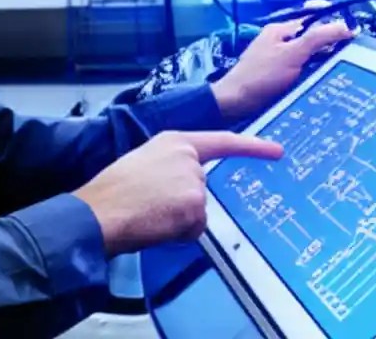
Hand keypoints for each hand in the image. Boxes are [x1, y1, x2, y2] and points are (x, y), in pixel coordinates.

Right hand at [73, 131, 282, 255]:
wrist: (99, 211)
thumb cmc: (111, 191)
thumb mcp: (143, 162)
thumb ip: (169, 167)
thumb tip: (177, 189)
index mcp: (175, 141)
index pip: (222, 141)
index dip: (252, 147)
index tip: (276, 151)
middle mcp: (189, 157)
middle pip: (201, 188)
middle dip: (182, 204)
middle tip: (150, 206)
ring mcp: (194, 180)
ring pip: (197, 211)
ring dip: (178, 219)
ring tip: (149, 214)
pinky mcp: (195, 204)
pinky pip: (193, 228)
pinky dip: (177, 233)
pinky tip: (156, 225)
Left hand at [211, 5, 354, 121]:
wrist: (235, 104)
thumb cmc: (261, 76)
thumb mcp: (292, 53)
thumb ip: (317, 38)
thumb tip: (345, 26)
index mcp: (281, 29)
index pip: (313, 19)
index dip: (333, 23)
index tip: (354, 33)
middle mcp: (280, 42)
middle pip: (313, 39)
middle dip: (331, 46)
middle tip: (353, 56)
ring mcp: (279, 61)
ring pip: (309, 57)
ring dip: (324, 64)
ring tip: (344, 71)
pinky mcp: (280, 79)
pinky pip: (303, 73)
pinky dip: (314, 76)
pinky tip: (326, 85)